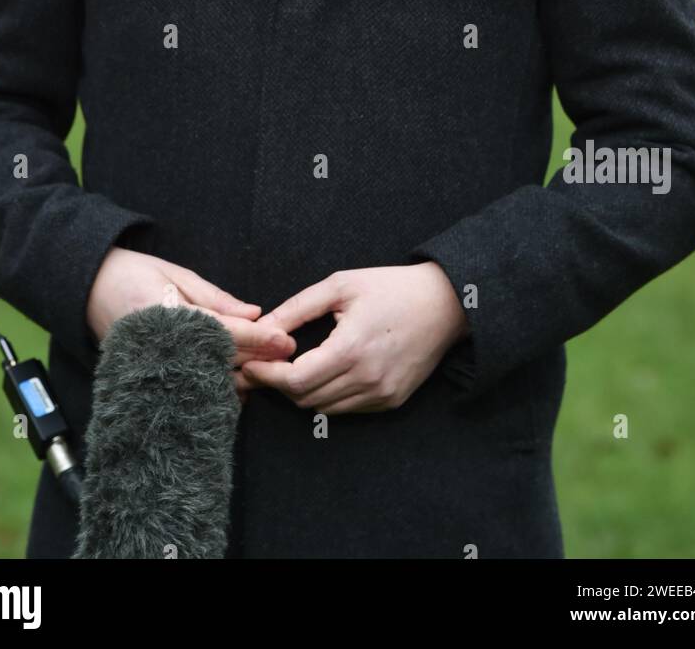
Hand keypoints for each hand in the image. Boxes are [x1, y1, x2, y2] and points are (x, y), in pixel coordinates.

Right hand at [85, 247, 295, 402]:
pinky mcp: (145, 379)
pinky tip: (236, 385)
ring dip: (238, 378)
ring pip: (205, 381)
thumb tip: (254, 313)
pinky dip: (215, 389)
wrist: (86, 289)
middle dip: (256, 360)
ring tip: (268, 370)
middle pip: (217, 360)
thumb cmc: (132, 274)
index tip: (285, 341)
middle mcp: (157, 344)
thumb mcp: (175, 273)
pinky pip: (188, 390)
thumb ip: (214, 298)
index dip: (256, 338)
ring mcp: (150, 366)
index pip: (221, 331)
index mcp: (163, 311)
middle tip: (288, 358)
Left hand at [240, 262, 469, 414]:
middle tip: (264, 365)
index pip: (295, 380)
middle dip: (279, 384)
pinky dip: (328, 396)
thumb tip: (262, 326)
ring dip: (302, 392)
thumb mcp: (340, 285)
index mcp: (351, 348)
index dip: (267, 376)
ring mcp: (381, 394)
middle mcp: (367, 379)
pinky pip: (347, 409)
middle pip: (305, 399)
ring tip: (290, 368)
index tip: (249, 365)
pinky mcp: (391, 401)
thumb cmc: (391, 287)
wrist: (445, 304)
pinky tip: (323, 373)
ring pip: (324, 409)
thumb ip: (297, 308)